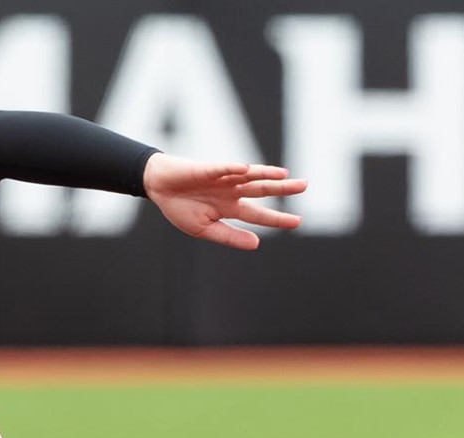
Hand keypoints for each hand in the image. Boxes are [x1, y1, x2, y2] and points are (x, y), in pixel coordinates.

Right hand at [142, 154, 306, 249]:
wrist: (159, 187)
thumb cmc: (179, 207)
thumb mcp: (203, 229)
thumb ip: (229, 236)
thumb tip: (256, 243)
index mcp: (229, 208)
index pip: (259, 214)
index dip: (277, 218)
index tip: (298, 222)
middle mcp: (231, 192)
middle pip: (262, 190)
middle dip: (283, 188)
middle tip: (305, 186)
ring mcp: (223, 179)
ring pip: (250, 176)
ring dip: (267, 174)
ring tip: (285, 174)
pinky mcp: (209, 169)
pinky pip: (223, 168)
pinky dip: (233, 168)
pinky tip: (247, 169)